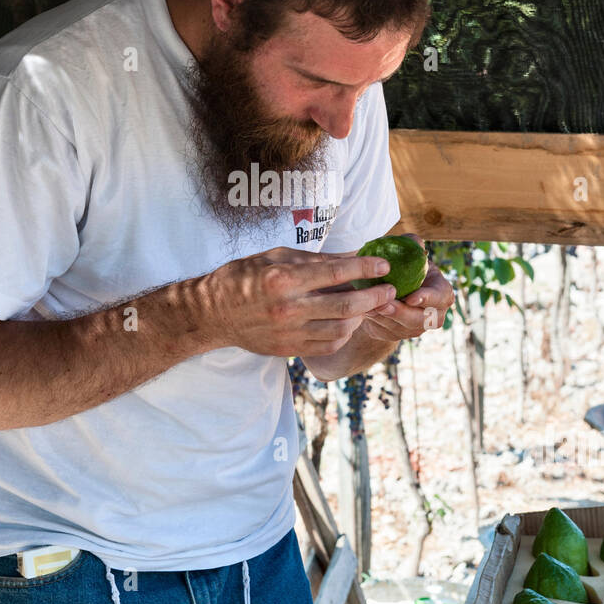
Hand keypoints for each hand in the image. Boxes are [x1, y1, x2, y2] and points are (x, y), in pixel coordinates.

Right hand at [199, 247, 396, 357]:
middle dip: (374, 297)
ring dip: (362, 317)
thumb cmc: (243, 277)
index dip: (365, 268)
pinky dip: (344, 334)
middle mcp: (288, 308)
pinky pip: (327, 345)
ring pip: (341, 329)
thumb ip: (315, 259)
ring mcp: (289, 332)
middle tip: (390, 290)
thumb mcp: (276, 256)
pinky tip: (349, 322)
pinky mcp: (288, 349)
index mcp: (284, 279)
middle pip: (345, 306)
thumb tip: (352, 254)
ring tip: (371, 305)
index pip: (335, 273)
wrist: (213, 314)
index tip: (384, 265)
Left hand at [358, 235, 453, 342]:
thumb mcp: (408, 253)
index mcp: (442, 293)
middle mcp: (433, 314)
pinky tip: (364, 312)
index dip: (427, 299)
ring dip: (384, 318)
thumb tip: (416, 244)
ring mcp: (415, 328)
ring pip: (400, 328)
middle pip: (420, 320)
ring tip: (369, 306)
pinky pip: (385, 331)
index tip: (411, 297)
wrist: (386, 285)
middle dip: (401, 313)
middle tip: (384, 304)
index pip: (441, 298)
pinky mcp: (396, 335)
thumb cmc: (402, 265)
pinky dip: (375, 322)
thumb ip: (413, 245)